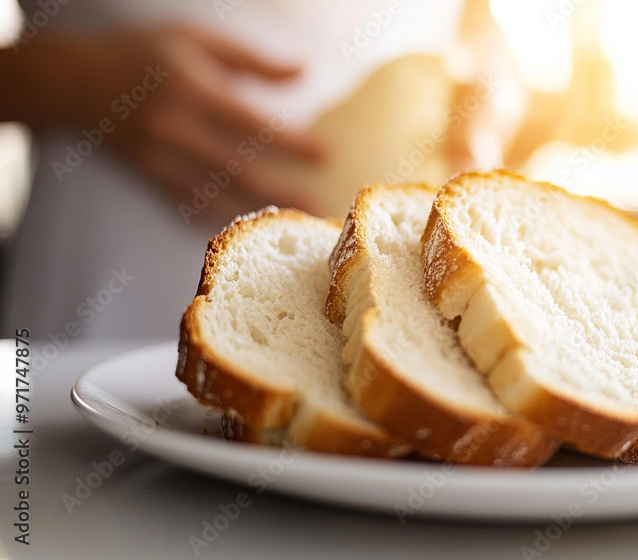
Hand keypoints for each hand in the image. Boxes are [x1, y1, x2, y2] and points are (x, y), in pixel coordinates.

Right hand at [4, 24, 325, 220]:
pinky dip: (218, 214)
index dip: (291, 142)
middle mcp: (175, 126)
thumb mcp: (196, 40)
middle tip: (320, 205)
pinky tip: (246, 226)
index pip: (252, 123)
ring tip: (294, 222)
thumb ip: (250, 60)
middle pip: (240, 167)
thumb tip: (304, 72)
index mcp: (192, 88)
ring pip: (217, 191)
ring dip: (258, 209)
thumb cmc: (145, 52)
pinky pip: (187, 201)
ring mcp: (158, 154)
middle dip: (283, 189)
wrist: (74, 78)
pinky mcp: (147, 173)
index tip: (326, 155)